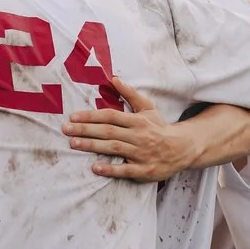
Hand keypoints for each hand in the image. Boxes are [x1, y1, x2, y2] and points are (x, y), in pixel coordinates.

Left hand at [63, 76, 185, 179]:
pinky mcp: (144, 170)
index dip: (91, 116)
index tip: (73, 117)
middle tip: (66, 130)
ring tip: (74, 144)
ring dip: (93, 146)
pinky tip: (95, 167)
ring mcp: (141, 154)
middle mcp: (139, 136)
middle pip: (109, 131)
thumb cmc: (159, 127)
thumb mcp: (147, 108)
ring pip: (114, 148)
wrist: (183, 149)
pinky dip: (111, 169)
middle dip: (86, 130)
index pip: (111, 116)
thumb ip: (130, 94)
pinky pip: (126, 170)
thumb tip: (114, 78)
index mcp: (137, 121)